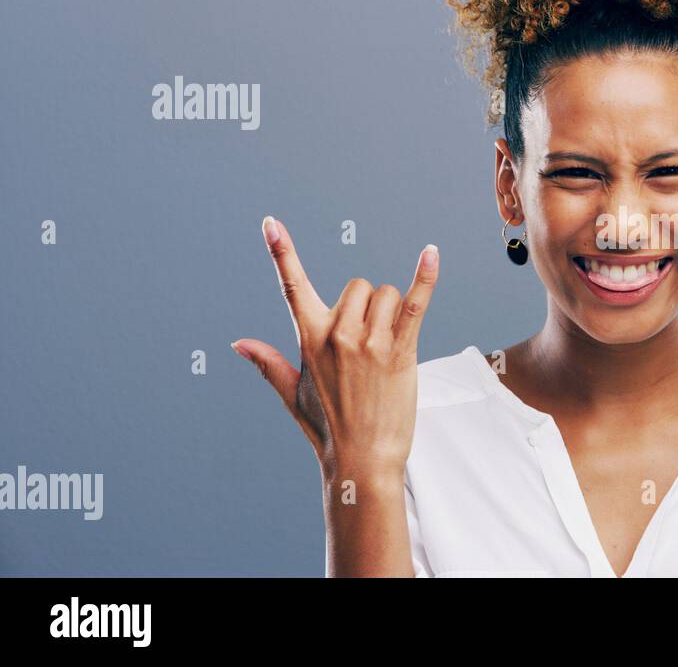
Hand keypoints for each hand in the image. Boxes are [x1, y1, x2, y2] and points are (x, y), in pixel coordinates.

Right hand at [232, 216, 439, 479]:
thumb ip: (268, 362)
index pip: (292, 287)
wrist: (362, 461)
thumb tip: (238, 344)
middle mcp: (337, 335)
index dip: (281, 252)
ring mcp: (370, 342)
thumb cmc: (327, 429)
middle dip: (366, 303)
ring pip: (386, 294)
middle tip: (368, 342)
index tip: (270, 223)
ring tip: (387, 348)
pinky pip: (415, 303)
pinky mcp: (400, 351)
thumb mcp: (292, 394)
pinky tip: (431, 254)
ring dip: (390, 311)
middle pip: (358, 285)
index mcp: (309, 339)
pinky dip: (425, 277)